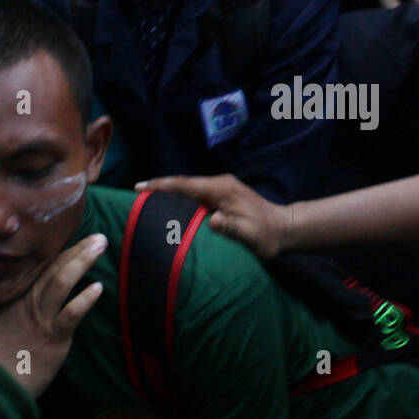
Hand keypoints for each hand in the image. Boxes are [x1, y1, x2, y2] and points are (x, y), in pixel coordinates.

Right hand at [0, 234, 106, 397]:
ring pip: (63, 281)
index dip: (59, 253)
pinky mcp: (54, 337)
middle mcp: (27, 301)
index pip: (39, 268)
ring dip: (83, 261)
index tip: (76, 240)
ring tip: (100, 246)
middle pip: (54, 267)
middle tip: (97, 237)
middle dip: (77, 249)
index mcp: (13, 295)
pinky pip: (72, 313)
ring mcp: (41, 318)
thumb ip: (0, 303)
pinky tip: (97, 288)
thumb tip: (5, 292)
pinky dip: (85, 299)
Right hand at [135, 175, 289, 259]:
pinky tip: (169, 206)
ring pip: (188, 188)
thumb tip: (212, 221)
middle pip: (183, 183)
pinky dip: (179, 197)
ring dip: (168, 192)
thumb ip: (232, 228)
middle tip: (134, 193)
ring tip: (144, 199)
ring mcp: (222, 188)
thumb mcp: (250, 235)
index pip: (186, 184)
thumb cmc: (266, 235)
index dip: (161, 186)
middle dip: (159, 187)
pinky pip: (195, 194)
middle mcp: (220, 183)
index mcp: (222, 189)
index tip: (139, 188)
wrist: (285, 228)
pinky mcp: (223, 195)